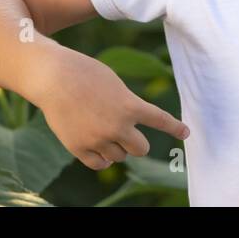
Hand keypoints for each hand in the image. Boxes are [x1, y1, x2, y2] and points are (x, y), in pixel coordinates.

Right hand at [32, 46, 189, 170]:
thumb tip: (127, 130)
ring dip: (117, 148)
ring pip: (119, 156)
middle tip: (129, 135)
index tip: (185, 133)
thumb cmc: (84, 74)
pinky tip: (100, 150)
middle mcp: (117, 126)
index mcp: (129, 105)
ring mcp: (98, 139)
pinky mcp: (79, 148)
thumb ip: (126, 105)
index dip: (174, 128)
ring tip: (104, 132)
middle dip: (137, 143)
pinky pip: (100, 164)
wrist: (53, 77)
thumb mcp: (114, 83)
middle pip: (140, 148)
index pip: (160, 119)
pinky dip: (103, 159)